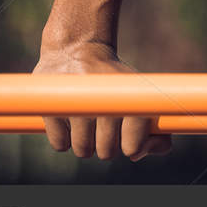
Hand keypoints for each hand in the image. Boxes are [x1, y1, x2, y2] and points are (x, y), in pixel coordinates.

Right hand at [33, 42, 171, 160]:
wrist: (78, 50)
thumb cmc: (114, 83)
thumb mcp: (140, 97)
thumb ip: (154, 130)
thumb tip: (136, 156)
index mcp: (131, 101)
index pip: (132, 147)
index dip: (131, 147)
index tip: (127, 134)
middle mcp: (105, 104)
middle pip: (107, 153)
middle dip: (106, 145)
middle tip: (104, 124)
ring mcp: (77, 108)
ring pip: (83, 151)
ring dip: (85, 144)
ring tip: (88, 122)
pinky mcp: (52, 109)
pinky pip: (60, 145)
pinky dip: (64, 139)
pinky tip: (70, 119)